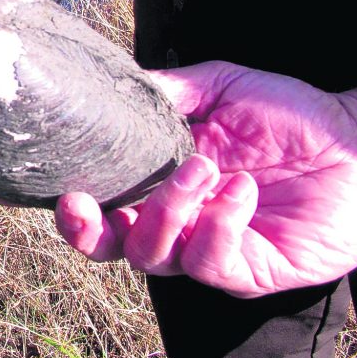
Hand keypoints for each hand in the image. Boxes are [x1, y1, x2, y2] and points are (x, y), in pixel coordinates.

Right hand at [51, 61, 356, 297]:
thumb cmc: (294, 115)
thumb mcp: (222, 86)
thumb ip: (171, 88)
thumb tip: (121, 85)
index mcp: (163, 184)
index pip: (105, 211)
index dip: (76, 212)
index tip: (62, 191)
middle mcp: (180, 223)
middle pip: (114, 249)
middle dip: (89, 233)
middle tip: (88, 204)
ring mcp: (212, 250)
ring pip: (155, 256)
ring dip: (168, 209)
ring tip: (204, 167)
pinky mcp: (249, 272)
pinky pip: (209, 264)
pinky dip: (217, 225)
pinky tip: (239, 189)